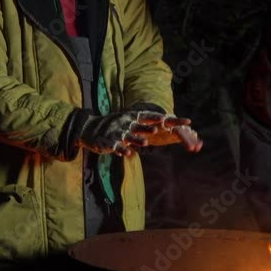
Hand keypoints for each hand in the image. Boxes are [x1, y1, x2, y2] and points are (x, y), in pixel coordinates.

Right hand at [75, 111, 201, 156]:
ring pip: (129, 136)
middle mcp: (127, 122)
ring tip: (144, 142)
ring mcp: (118, 132)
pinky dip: (122, 150)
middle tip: (161, 129)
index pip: (153, 116)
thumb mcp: (130, 121)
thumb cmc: (115, 125)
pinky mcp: (110, 142)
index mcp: (134, 116)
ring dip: (136, 138)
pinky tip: (127, 154)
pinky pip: (117, 146)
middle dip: (151, 127)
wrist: (90, 128)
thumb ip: (146, 125)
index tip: (179, 122)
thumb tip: (166, 124)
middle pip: (142, 125)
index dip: (167, 119)